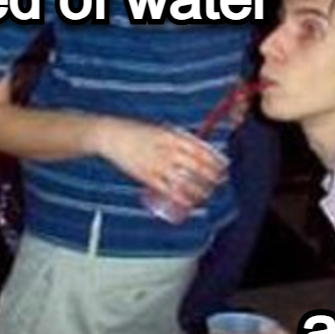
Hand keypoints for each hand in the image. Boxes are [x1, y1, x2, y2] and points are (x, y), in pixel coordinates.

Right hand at [92, 117, 227, 210]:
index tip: (223, 166)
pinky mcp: (146, 176)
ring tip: (206, 194)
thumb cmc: (136, 131)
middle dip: (211, 176)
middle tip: (219, 182)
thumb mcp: (160, 129)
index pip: (200, 150)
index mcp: (171, 136)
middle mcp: (166, 150)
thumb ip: (177, 139)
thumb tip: (197, 150)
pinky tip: (189, 203)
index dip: (214, 160)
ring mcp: (156, 164)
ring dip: (199, 190)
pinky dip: (181, 198)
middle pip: (196, 166)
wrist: (111, 135)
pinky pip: (167, 190)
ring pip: (184, 180)